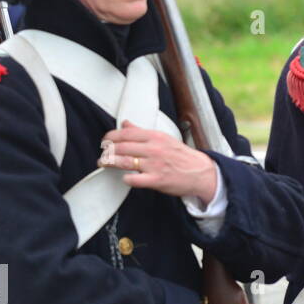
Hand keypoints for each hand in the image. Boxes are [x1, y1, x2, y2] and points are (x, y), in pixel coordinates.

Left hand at [99, 120, 217, 204]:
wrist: (201, 173)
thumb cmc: (180, 155)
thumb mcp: (163, 138)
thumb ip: (141, 131)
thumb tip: (125, 123)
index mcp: (155, 136)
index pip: (125, 133)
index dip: (110, 137)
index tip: (104, 141)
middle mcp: (154, 149)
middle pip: (121, 147)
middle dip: (107, 150)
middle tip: (102, 154)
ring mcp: (155, 165)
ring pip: (124, 161)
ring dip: (109, 162)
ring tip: (103, 163)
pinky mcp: (157, 180)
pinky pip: (135, 179)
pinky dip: (126, 178)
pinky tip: (124, 177)